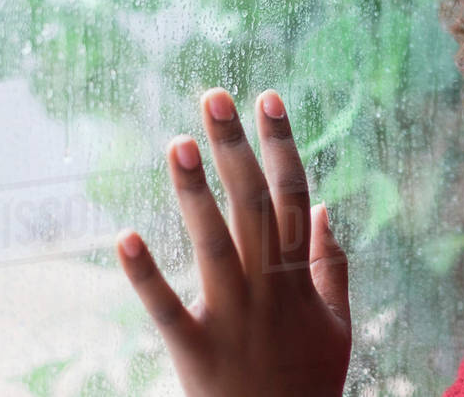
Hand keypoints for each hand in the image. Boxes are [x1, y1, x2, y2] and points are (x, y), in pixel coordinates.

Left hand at [115, 88, 350, 396]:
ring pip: (213, 242)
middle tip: (213, 96)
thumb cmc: (311, 382)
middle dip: (234, 145)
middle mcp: (267, 286)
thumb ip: (331, 264)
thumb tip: (322, 206)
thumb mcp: (339, 323)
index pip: (292, 192)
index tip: (267, 98)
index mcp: (298, 274)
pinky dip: (144, 274)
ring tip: (177, 141)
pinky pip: (166, 308)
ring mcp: (232, 316)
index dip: (281, 143)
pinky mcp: (195, 349)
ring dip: (194, 191)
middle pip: (251, 202)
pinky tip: (124, 236)